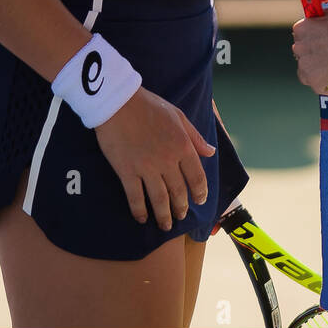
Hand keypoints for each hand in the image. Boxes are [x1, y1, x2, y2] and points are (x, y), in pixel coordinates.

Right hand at [94, 88, 215, 230]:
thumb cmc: (149, 105)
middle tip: (180, 215)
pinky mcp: (127, 171)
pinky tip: (142, 218)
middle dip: (181, 207)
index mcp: (182, 146)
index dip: (200, 192)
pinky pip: (135, 197)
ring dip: (164, 215)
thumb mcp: (178, 116)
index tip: (199, 200)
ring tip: (166, 225)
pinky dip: (139, 210)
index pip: (197, 177)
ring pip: (159, 199)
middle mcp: (167, 160)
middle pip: (178, 191)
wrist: (118, 102)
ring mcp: (146, 168)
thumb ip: (195, 136)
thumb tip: (210, 152)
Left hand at [292, 9, 327, 94]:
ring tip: (327, 73)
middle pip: (301, 55)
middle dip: (311, 57)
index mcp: (302, 29)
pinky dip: (324, 88)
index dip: (309, 42)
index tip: (316, 46)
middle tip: (324, 58)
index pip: (299, 38)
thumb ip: (321, 19)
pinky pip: (317, 87)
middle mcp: (300, 47)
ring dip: (314, 73)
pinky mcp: (315, 79)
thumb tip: (320, 20)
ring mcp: (306, 64)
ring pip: (305, 73)